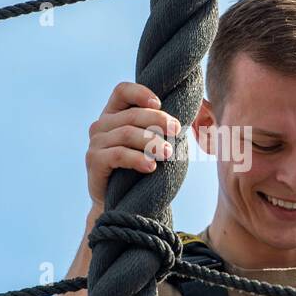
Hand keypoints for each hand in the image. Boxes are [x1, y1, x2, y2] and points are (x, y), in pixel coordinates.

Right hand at [86, 82, 181, 209]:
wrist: (122, 204)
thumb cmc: (142, 169)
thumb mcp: (152, 143)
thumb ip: (164, 126)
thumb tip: (201, 108)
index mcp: (114, 114)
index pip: (122, 91)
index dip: (141, 93)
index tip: (161, 103)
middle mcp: (101, 125)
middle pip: (131, 114)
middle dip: (158, 120)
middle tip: (177, 131)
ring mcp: (95, 142)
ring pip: (127, 133)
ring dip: (151, 142)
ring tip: (168, 153)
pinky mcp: (94, 160)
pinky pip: (119, 154)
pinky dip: (137, 159)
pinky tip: (151, 167)